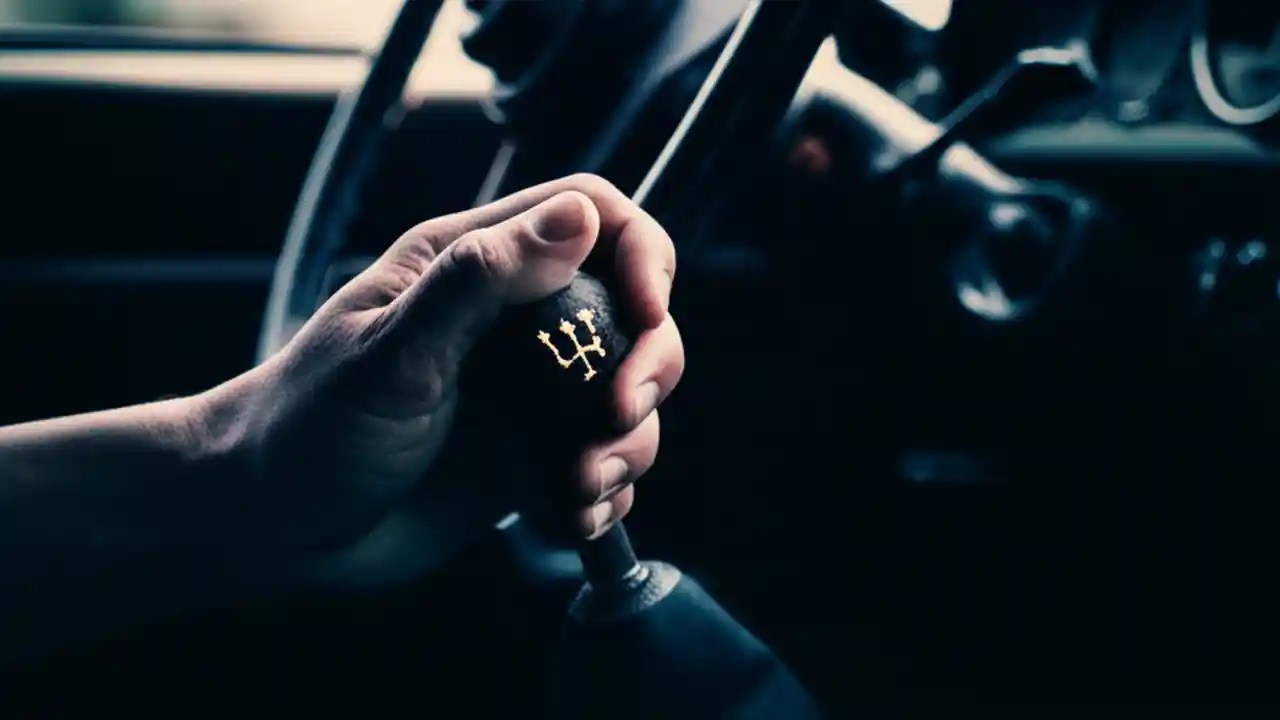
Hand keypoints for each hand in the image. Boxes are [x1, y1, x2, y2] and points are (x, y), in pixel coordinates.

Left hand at [199, 174, 683, 587]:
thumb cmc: (308, 427)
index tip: (647, 316)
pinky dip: (606, 492)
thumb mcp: (391, 353)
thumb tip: (576, 220)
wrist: (272, 528)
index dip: (640, 254)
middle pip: (632, 312)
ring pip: (628, 396)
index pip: (590, 217)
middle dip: (648, 363)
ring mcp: (528, 394)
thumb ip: (477, 283)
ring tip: (581, 487)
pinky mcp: (532, 458)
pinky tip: (571, 514)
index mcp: (475, 267)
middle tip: (617, 416)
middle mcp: (514, 324)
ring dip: (630, 444)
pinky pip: (605, 464)